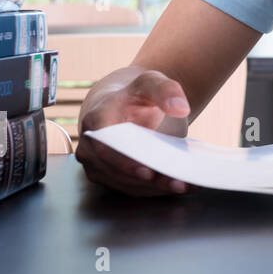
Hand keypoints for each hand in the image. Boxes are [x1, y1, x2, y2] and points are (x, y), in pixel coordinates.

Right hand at [75, 68, 198, 197]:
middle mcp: (90, 147)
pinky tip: (177, 186)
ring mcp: (97, 165)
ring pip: (125, 183)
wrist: (123, 106)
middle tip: (177, 182)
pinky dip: (153, 190)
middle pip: (117, 171)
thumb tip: (180, 107)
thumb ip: (166, 90)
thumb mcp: (151, 83)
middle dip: (148, 180)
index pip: (106, 147)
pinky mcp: (109, 177)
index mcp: (96, 120)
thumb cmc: (134, 96)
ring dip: (153, 189)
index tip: (149, 171)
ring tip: (182, 185)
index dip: (126, 162)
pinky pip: (130, 188)